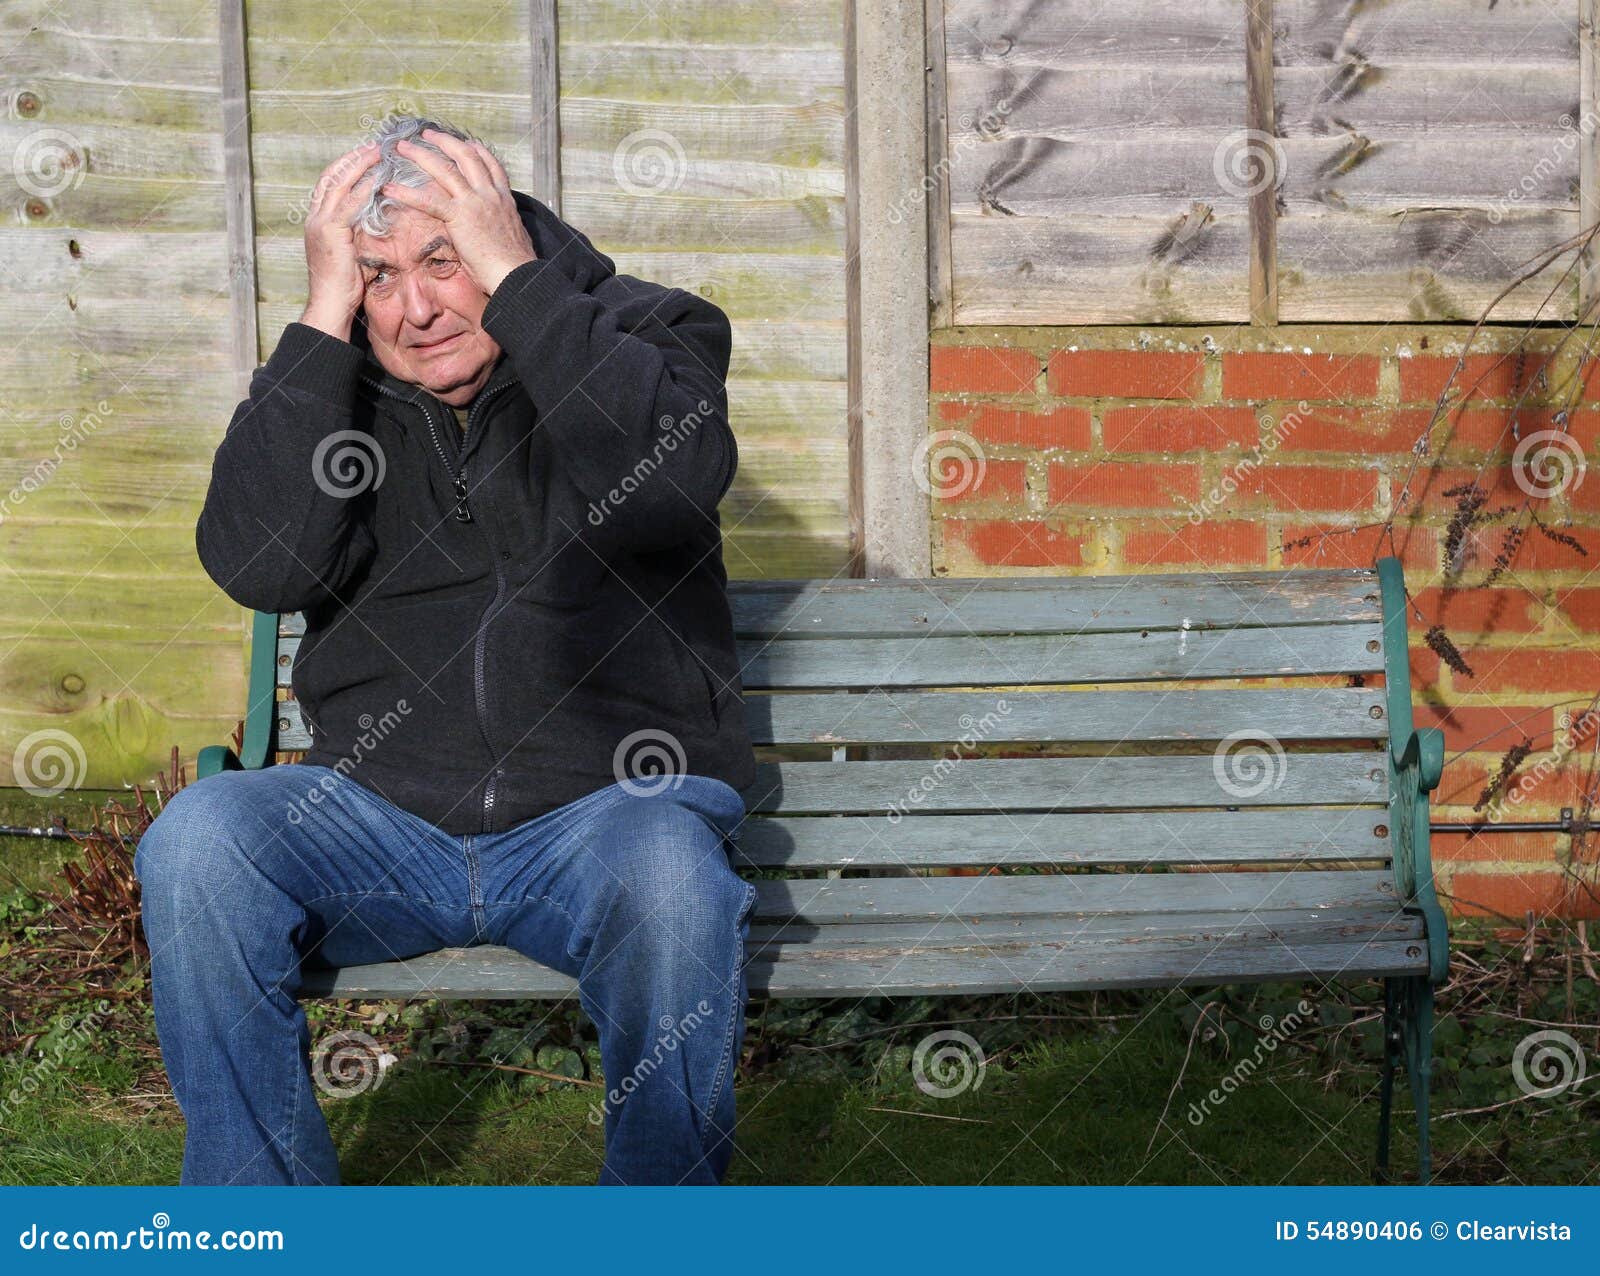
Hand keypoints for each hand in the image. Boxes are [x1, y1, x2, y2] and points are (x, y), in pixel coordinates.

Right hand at [300, 141, 380, 339]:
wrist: (330, 304)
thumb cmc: (344, 285)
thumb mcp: (351, 252)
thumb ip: (357, 233)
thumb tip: (374, 222)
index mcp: (317, 221)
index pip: (330, 184)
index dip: (346, 166)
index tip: (365, 154)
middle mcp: (314, 217)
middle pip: (331, 176)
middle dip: (352, 158)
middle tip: (374, 145)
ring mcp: (320, 223)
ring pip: (338, 183)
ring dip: (358, 165)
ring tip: (377, 152)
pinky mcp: (330, 233)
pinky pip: (348, 204)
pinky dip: (362, 188)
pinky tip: (377, 178)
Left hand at [384, 129, 537, 295]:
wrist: (518, 274)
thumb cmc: (516, 265)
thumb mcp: (512, 237)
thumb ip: (500, 227)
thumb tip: (496, 234)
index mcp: (505, 199)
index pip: (493, 167)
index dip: (479, 152)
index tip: (469, 142)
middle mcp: (490, 194)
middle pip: (467, 156)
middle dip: (446, 142)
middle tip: (428, 134)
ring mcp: (475, 202)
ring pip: (445, 169)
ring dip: (421, 154)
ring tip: (403, 146)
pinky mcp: (460, 217)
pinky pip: (429, 200)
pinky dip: (407, 193)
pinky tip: (390, 188)